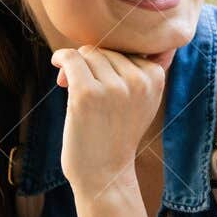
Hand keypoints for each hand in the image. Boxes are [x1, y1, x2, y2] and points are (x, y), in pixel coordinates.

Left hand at [51, 45, 166, 190]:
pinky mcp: (87, 93)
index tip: (101, 79)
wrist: (105, 172)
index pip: (127, 48)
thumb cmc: (118, 134)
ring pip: (88, 53)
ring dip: (76, 66)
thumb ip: (146, 71)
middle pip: (106, 49)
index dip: (109, 61)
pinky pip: (71, 59)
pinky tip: (58, 65)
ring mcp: (114, 87)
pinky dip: (61, 59)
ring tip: (73, 88)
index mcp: (156, 78)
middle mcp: (139, 80)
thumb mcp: (144, 101)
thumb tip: (159, 43)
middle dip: (91, 64)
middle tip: (83, 87)